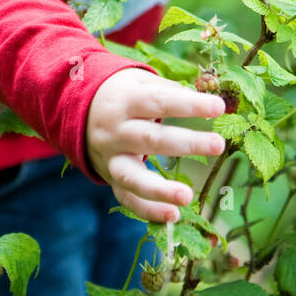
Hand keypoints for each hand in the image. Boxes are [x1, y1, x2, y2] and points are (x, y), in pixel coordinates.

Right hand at [85, 67, 226, 223]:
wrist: (77, 109)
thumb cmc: (121, 93)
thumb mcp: (138, 80)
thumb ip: (169, 89)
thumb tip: (205, 99)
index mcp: (126, 100)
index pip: (160, 101)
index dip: (189, 104)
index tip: (218, 107)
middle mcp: (116, 130)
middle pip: (151, 139)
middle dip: (186, 143)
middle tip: (218, 144)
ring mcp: (110, 157)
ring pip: (133, 176)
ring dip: (160, 189)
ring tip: (187, 197)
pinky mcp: (110, 177)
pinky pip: (127, 198)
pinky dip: (148, 210)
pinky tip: (173, 215)